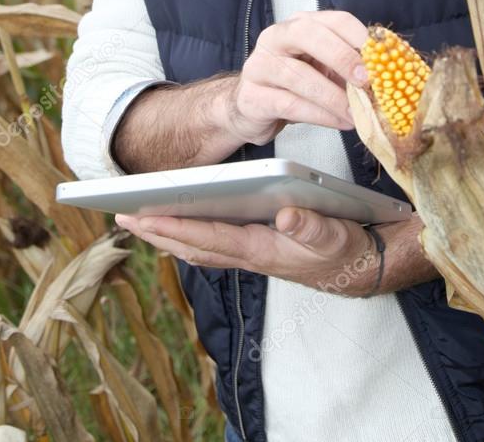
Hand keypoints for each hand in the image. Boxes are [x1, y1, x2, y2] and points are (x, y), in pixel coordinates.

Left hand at [115, 206, 379, 295]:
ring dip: (167, 234)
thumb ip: (313, 228)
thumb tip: (288, 216)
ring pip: (199, 246)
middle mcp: (249, 255)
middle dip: (157, 232)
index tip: (142, 217)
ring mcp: (250, 254)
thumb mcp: (336, 236)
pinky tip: (178, 222)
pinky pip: (213, 242)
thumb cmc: (347, 249)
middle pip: (193, 246)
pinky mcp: (256, 248)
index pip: (208, 238)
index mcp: (262, 251)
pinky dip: (189, 233)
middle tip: (122, 216)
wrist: (361, 267)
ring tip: (139, 218)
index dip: (174, 228)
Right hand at [225, 10, 369, 145]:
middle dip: (341, 56)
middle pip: (308, 34)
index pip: (333, 19)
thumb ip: (351, 68)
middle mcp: (276, 37)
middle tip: (366, 81)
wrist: (254, 108)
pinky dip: (319, 115)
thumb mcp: (325, 69)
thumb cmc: (295, 85)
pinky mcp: (252, 96)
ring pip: (298, 75)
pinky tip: (338, 122)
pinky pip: (289, 103)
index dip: (358, 36)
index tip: (380, 57)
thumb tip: (391, 76)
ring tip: (356, 113)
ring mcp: (260, 65)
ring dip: (333, 96)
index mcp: (301, 24)